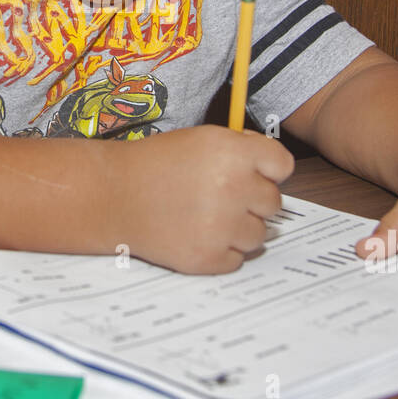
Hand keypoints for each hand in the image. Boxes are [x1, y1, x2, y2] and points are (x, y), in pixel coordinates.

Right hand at [112, 124, 294, 272]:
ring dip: (240, 229)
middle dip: (253, 201)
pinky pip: (237, 260)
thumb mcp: (202, 139)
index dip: (269, 170)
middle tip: (222, 197)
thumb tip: (273, 170)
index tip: (254, 174)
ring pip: (259, 236)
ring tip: (207, 217)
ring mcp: (222, 228)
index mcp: (234, 153)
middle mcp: (234, 189)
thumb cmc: (157, 164)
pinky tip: (198, 234)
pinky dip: (222, 251)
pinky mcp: (208, 259)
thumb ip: (242, 149)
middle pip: (274, 204)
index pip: (283, 166)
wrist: (114, 196)